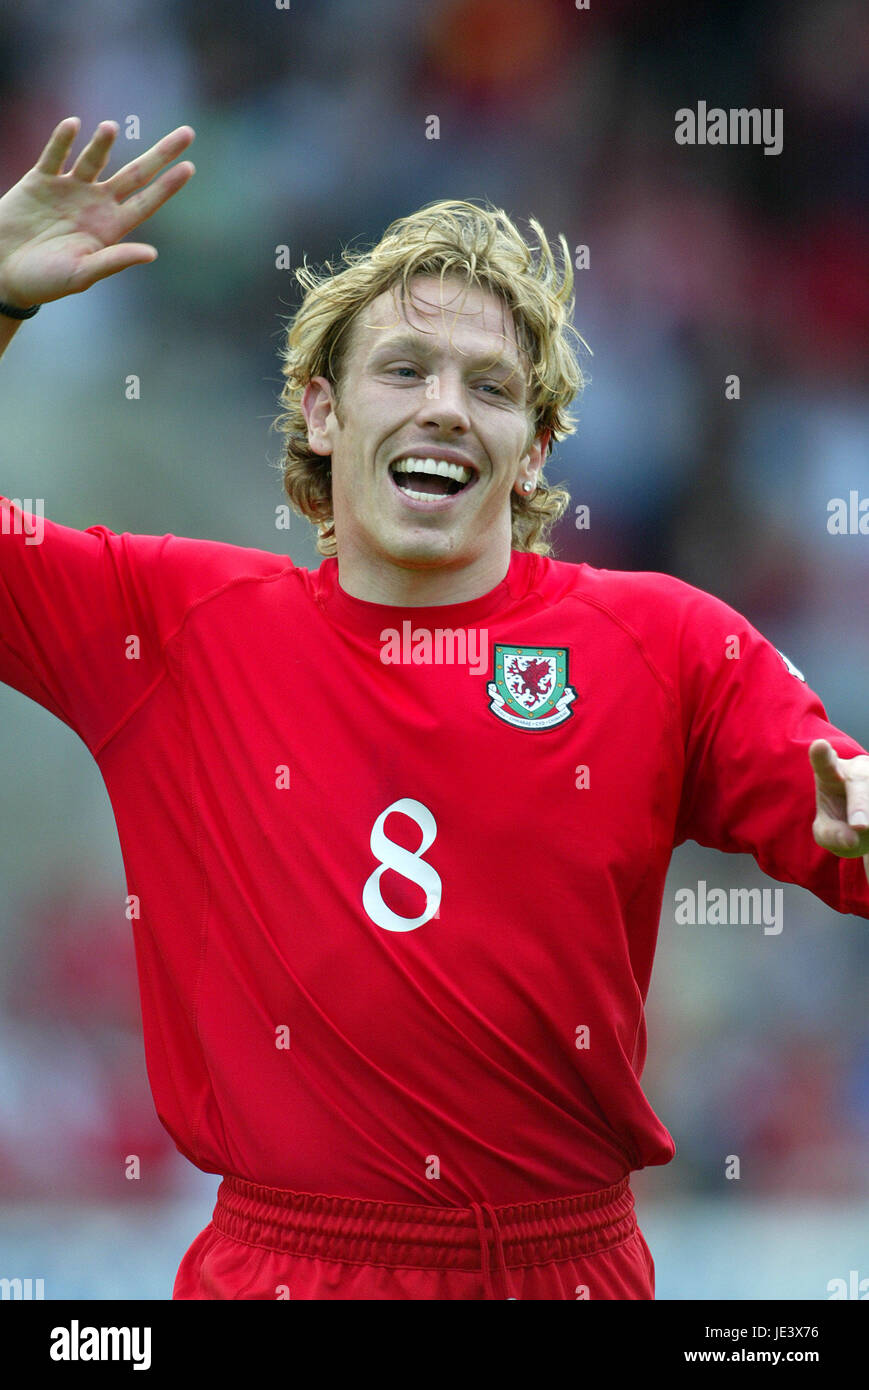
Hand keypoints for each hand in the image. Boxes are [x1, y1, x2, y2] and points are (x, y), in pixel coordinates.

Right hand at [0, 117, 194, 307]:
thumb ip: (114, 261)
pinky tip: (74, 125)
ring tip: (110, 128)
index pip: (146, 202)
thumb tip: (151, 254)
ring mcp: (70, 189)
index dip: (168, 186)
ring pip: (95, 159)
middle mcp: (96, 204)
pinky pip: (55, 155)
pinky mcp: (41, 180)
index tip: (190, 167)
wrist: (2, 272)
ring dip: (103, 143)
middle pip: (136, 174)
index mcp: (110, 228)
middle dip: (161, 154)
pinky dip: (63, 140)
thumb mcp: (81, 274)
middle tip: (187, 134)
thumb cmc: (44, 282)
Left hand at [809, 739, 868, 884]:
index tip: (820, 745)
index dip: (822, 754)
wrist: (866, 831)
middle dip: (860, 803)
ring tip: (864, 828)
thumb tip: (850, 839)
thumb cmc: (840, 826)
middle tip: (859, 826)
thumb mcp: (827, 834)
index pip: (824, 762)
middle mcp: (856, 768)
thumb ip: (831, 835)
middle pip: (859, 780)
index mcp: (829, 774)